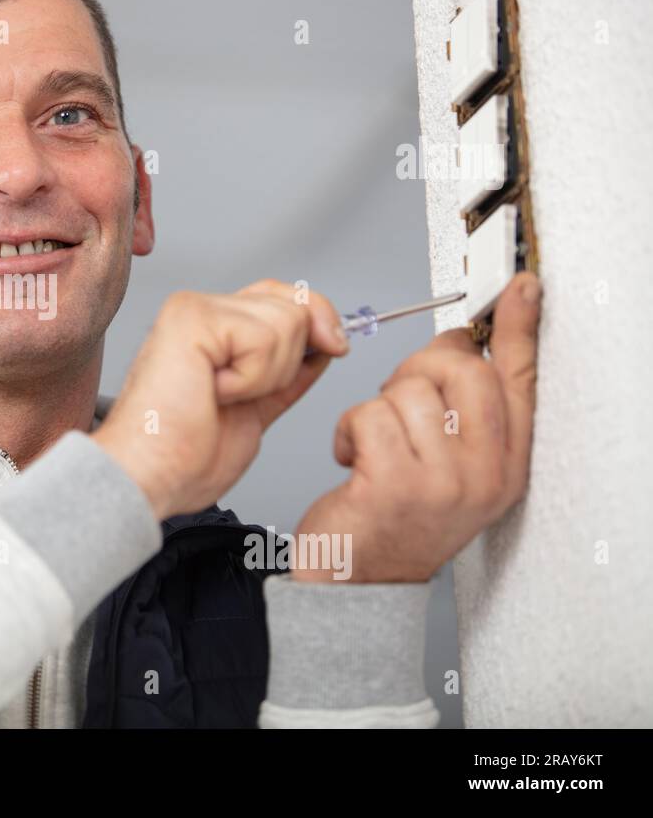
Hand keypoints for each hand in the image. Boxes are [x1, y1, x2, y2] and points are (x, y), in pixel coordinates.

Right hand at [92, 280, 349, 520]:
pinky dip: (251, 379)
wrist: (149, 478)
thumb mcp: (259, 408)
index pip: (287, 296)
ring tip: (221, 395)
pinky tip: (212, 391)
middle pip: (296, 305)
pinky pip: (263, 338)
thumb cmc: (181, 455)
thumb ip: (288, 372)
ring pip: (287, 321)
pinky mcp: (191, 318)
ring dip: (267, 376)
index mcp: (215, 327)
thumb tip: (328, 342)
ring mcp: (194, 309)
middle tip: (240, 395)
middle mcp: (203, 309)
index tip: (334, 350)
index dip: (319, 322)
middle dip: (289, 363)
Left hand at [292, 271, 541, 582]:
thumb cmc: (395, 515)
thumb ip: (464, 413)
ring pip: (408, 391)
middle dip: (419, 367)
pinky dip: (347, 430)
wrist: (358, 579)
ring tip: (373, 445)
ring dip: (376, 408)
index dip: (518, 330)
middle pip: (463, 371)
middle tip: (397, 399)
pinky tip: (351, 460)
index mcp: (506, 464)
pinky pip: (369, 416)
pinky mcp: (396, 486)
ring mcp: (445, 483)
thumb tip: (460, 343)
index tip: (520, 288)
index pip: (520, 382)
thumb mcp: (449, 468)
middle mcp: (486, 475)